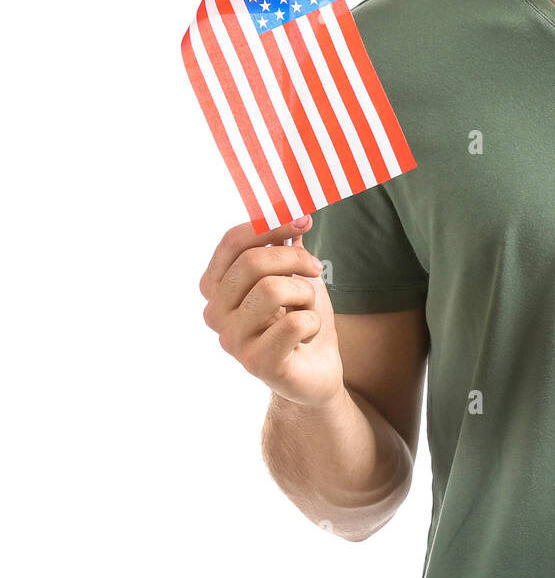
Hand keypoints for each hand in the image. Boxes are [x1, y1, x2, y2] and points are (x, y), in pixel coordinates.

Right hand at [199, 215, 343, 408]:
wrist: (316, 371)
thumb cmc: (300, 318)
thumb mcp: (292, 274)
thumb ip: (284, 244)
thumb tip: (291, 207)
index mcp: (216, 287)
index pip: (232, 242)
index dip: (271, 226)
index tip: (304, 221)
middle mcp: (214, 314)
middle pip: (252, 262)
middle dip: (295, 259)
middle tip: (316, 268)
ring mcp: (232, 341)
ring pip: (273, 290)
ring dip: (305, 294)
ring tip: (306, 309)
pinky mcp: (257, 364)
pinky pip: (295, 323)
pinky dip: (314, 322)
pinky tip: (308, 336)